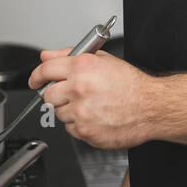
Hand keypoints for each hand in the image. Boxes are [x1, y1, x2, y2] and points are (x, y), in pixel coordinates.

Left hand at [29, 47, 151, 149]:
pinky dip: (80, 125)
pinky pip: (71, 129)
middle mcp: (79, 88)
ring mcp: (81, 112)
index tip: (35, 81)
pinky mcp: (85, 131)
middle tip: (72, 94)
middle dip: (56, 94)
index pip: (45, 70)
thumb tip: (48, 56)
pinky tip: (96, 117)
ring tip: (92, 105)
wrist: (151, 107)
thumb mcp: (102, 60)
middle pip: (48, 95)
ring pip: (59, 113)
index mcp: (82, 67)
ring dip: (70, 110)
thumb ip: (70, 55)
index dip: (36, 76)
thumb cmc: (132, 85)